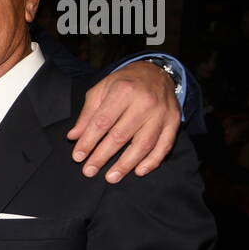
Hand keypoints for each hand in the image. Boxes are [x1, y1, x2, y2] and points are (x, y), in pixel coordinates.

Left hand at [67, 61, 179, 182]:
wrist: (157, 72)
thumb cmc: (124, 83)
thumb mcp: (101, 90)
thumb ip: (87, 114)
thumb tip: (74, 136)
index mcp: (123, 91)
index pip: (102, 122)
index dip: (88, 141)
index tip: (78, 156)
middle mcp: (144, 102)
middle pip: (120, 136)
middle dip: (102, 156)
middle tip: (89, 171)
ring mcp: (161, 113)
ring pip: (143, 144)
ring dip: (126, 164)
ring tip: (111, 177)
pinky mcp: (174, 121)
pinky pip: (164, 145)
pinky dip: (152, 161)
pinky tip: (139, 171)